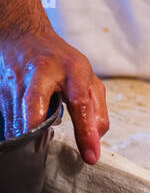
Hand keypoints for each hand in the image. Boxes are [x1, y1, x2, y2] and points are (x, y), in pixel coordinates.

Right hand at [1, 25, 108, 162]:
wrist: (23, 36)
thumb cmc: (61, 61)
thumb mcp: (88, 80)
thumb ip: (97, 110)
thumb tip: (96, 140)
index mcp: (71, 69)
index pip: (79, 102)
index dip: (85, 131)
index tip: (90, 156)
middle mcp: (41, 72)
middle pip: (34, 105)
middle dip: (38, 132)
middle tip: (47, 154)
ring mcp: (16, 80)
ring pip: (16, 116)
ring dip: (27, 138)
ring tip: (38, 151)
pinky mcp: (1, 89)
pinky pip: (7, 118)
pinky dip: (16, 133)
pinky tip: (25, 140)